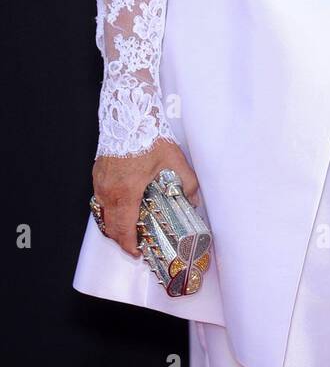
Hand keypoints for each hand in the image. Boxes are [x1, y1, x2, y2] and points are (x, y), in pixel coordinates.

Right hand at [91, 139, 200, 257]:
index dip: (129, 246)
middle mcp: (108, 191)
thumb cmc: (147, 136)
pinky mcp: (97, 173)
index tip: (137, 252)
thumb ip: (187, 183)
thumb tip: (194, 199)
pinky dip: (110, 208)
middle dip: (122, 239)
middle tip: (136, 243)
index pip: (123, 230)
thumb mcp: (174, 160)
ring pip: (103, 213)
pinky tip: (124, 204)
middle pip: (110, 227)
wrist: (127, 114)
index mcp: (126, 193)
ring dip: (115, 224)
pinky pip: (100, 199)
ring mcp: (100, 182)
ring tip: (132, 226)